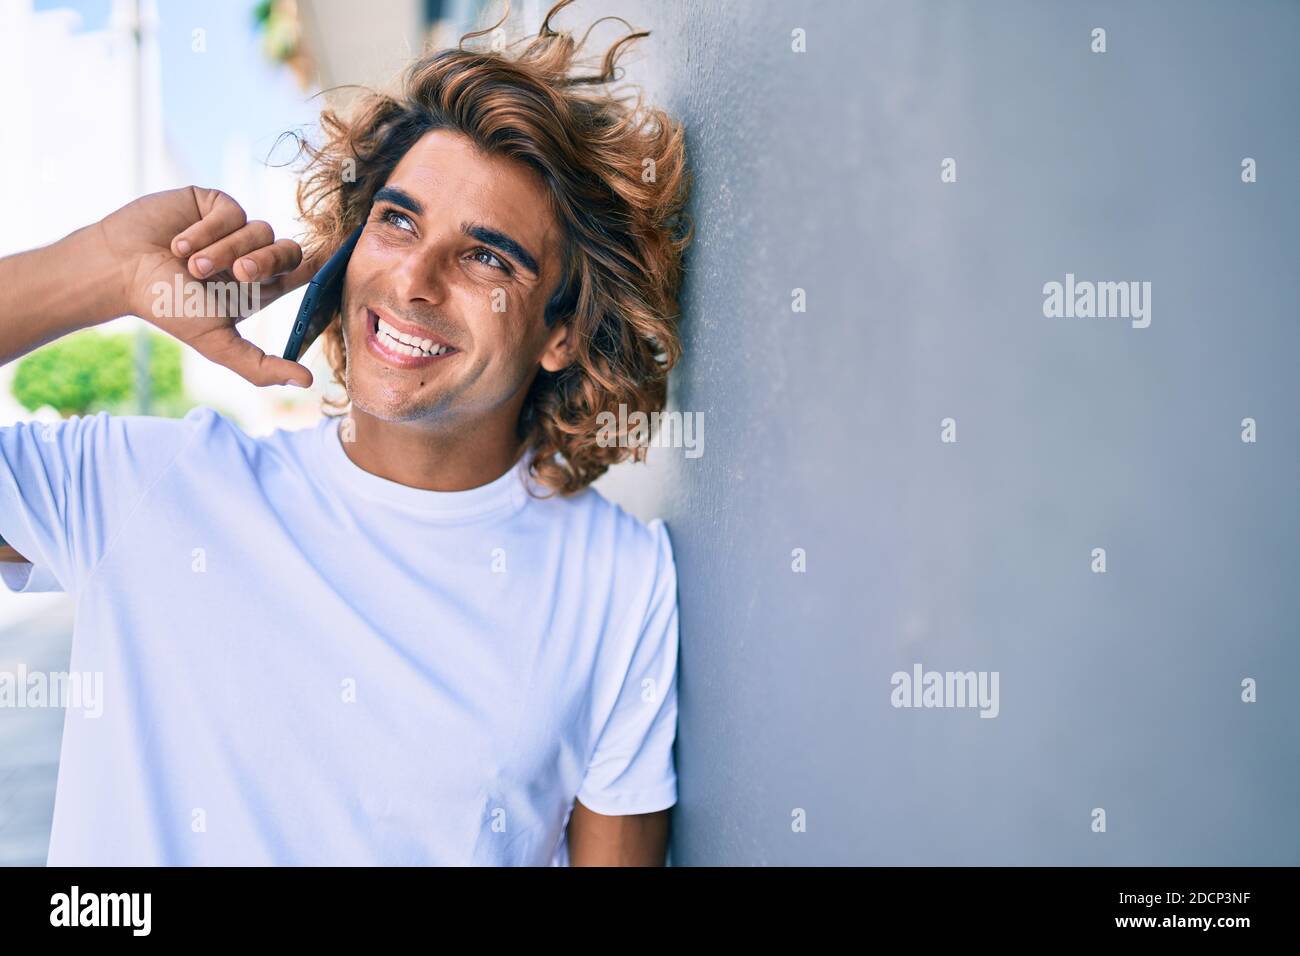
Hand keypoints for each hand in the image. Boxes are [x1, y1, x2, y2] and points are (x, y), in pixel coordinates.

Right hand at [101, 185, 318, 386]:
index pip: (305, 273)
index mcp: (261, 287)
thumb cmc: (168, 307)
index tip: (335, 259)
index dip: (322, 266)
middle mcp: (253, 256)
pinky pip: (232, 211)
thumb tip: (306, 383)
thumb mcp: (218, 343)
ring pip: (259, 231)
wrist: (122, 271)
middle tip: (235, 275)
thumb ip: (261, 366)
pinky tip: (179, 243)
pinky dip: (206, 230)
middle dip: (264, 263)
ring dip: (223, 251)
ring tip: (190, 265)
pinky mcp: (216, 204)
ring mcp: (236, 228)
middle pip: (288, 251)